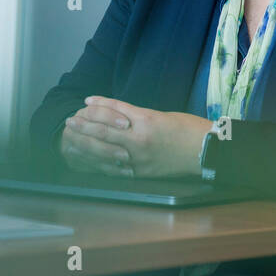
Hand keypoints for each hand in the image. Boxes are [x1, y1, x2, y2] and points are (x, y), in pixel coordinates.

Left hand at [69, 96, 212, 178]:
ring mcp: (139, 159)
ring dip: (86, 145)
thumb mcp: (160, 116)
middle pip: (104, 131)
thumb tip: (114, 114)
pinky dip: (99, 164)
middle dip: (84, 126)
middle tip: (70, 121)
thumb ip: (137, 117)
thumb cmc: (187, 130)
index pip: (113, 112)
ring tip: (72, 141)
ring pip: (105, 151)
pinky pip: (114, 169)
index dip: (97, 106)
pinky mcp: (141, 173)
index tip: (85, 102)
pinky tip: (89, 160)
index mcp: (145, 121)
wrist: (205, 151)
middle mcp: (139, 140)